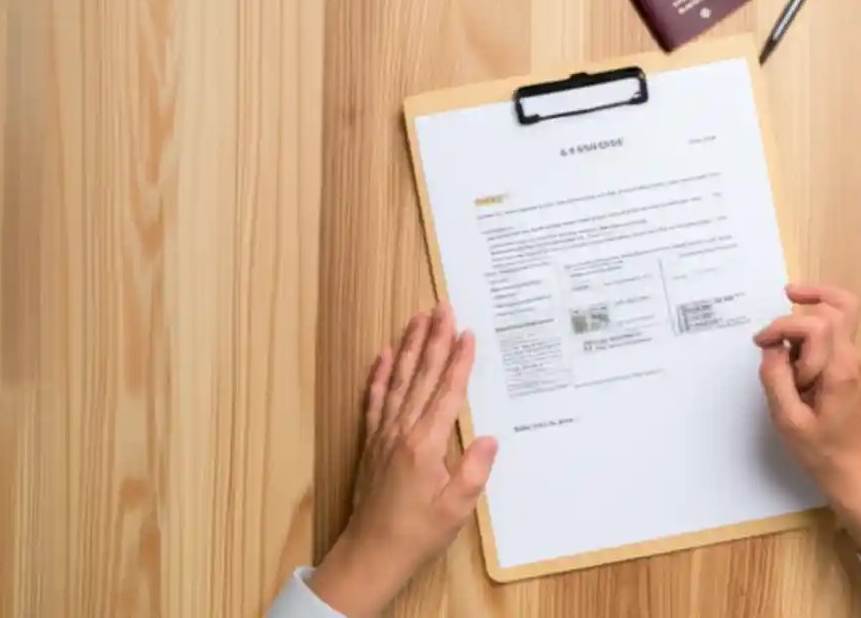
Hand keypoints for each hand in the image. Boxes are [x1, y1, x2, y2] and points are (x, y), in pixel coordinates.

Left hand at [310, 304, 498, 615]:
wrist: (372, 552)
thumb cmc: (418, 533)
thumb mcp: (457, 509)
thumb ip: (474, 471)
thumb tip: (489, 438)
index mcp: (426, 445)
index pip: (446, 393)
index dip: (459, 361)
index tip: (467, 333)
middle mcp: (402, 432)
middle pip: (422, 376)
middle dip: (435, 340)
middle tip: (442, 308)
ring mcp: (384, 435)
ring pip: (399, 381)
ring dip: (410, 347)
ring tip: (418, 319)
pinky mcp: (372, 443)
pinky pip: (375, 400)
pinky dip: (380, 375)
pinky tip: (384, 355)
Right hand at [752, 284, 860, 481]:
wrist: (853, 470)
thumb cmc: (821, 450)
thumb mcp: (788, 420)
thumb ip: (776, 378)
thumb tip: (771, 347)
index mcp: (839, 368)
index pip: (815, 324)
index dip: (784, 327)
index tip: (762, 346)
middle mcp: (850, 356)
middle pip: (840, 304)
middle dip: (807, 300)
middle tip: (780, 311)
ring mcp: (851, 360)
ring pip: (839, 313)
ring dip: (811, 311)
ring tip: (784, 326)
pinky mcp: (845, 367)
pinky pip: (833, 332)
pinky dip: (811, 327)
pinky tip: (790, 345)